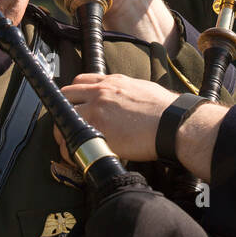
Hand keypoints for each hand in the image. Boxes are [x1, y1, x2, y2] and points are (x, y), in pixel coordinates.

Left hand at [58, 73, 176, 163]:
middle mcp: (101, 93)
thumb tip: (126, 97)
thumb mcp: (142, 88)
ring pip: (65, 116)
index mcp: (112, 82)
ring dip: (63, 129)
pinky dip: (70, 148)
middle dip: (65, 109)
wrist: (172, 123)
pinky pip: (73, 139)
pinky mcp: (98, 131)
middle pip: (66, 95)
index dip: (75, 94)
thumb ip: (126, 90)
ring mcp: (97, 111)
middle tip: (69, 124)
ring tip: (70, 142)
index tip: (76, 104)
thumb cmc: (164, 109)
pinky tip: (75, 156)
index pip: (80, 81)